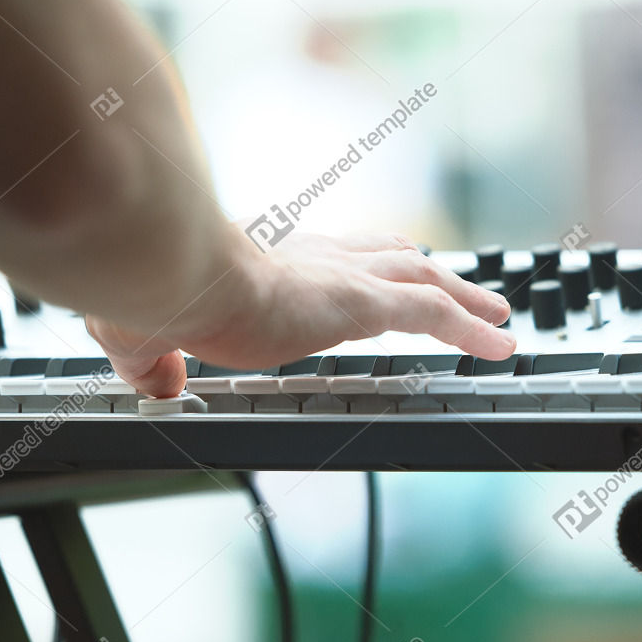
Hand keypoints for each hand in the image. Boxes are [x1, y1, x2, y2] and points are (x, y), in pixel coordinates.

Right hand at [86, 230, 515, 397]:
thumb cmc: (153, 294)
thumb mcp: (140, 335)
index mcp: (269, 261)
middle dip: (427, 268)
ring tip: (498, 315)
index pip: (330, 257)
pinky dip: (471, 329)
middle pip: (391, 254)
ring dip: (466, 295)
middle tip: (460, 286)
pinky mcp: (363, 301)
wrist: (175, 276)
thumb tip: (156, 386)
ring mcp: (344, 277)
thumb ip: (152, 362)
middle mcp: (314, 257)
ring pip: (425, 276)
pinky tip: (501, 346)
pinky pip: (436, 314)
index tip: (374, 278)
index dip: (359, 266)